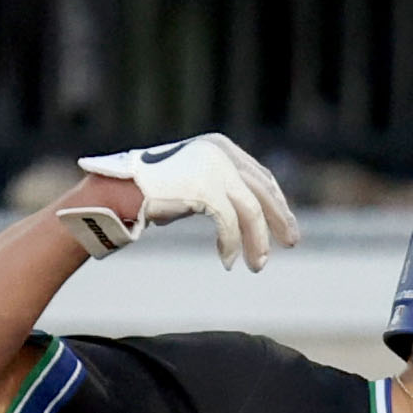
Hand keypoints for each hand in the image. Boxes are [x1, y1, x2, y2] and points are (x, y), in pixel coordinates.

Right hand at [60, 135, 298, 268]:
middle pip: (262, 192)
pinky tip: (229, 262)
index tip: (287, 224)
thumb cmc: (154, 190)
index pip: (261, 176)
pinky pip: (229, 224)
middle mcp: (221, 153)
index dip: (277, 202)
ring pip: (251, 211)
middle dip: (279, 220)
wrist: (121, 188)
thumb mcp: (195, 182)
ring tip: (257, 265)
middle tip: (291, 244)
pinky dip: (231, 246)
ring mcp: (213, 169)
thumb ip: (220, 191)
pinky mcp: (205, 188)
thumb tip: (247, 217)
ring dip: (257, 242)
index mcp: (221, 147)